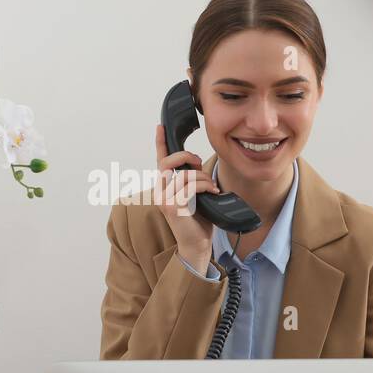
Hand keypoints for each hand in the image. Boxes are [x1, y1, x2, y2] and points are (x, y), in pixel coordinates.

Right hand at [153, 123, 218, 270]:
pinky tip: (213, 194)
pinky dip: (205, 187)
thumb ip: (192, 180)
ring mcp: (164, 200)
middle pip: (168, 162)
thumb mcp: (195, 196)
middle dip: (186, 158)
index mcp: (164, 187)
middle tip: (199, 165)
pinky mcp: (173, 207)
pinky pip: (190, 187)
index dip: (160, 143)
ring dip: (203, 178)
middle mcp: (160, 192)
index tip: (160, 127)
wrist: (196, 246)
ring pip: (184, 175)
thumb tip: (197, 166)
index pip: (160, 161)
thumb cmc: (197, 221)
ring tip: (212, 188)